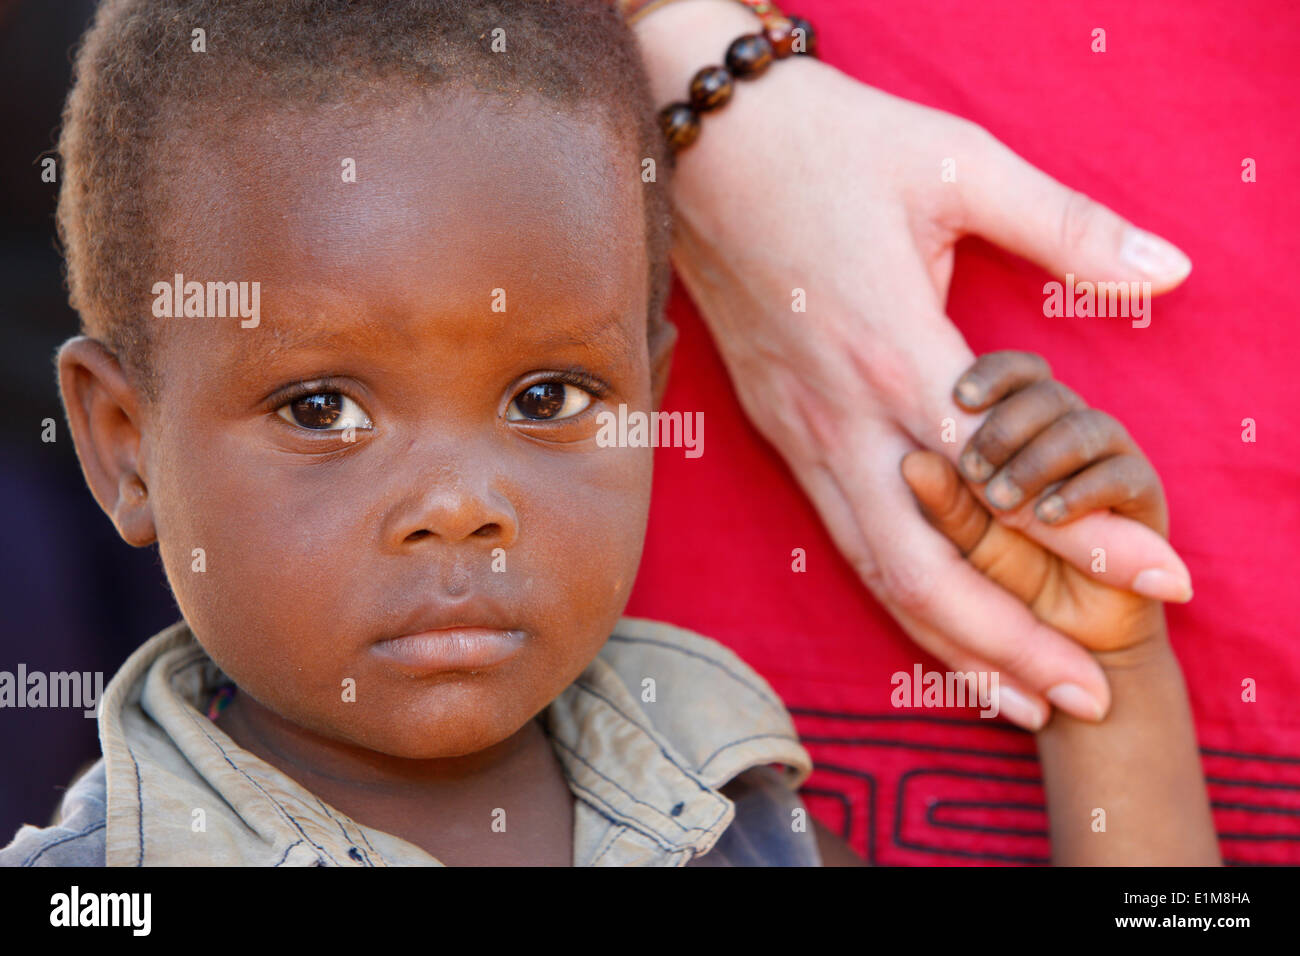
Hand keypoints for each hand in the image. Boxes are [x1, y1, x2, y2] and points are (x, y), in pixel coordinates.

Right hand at [632, 2, 1194, 728]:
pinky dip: (897, 599)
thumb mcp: (956, 161)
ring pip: (873, 569)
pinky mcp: (781, 432)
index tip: (1153, 581)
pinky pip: (843, 538)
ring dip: (950, 645)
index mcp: (890, 346)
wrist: (700, 142)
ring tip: (1022, 700)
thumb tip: (1169, 268)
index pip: (997, 476)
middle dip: (1010, 642)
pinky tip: (938, 628)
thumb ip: (1067, 223)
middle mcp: (840, 414)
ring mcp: (802, 432)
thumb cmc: (829, 144)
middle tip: (1087, 696)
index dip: (1080, 537)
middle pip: (922, 565)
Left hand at [902, 351, 1165, 657]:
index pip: (1016, 374)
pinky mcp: (1143, 500)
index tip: (958, 399)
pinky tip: (1046, 516)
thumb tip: (912, 463)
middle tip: (973, 469)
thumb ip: (944, 504)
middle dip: (1006, 425)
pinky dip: (1081, 492)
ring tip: (1003, 502)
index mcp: (1024, 427)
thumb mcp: (961, 540)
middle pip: (1049, 392)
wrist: (1063, 642)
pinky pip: (1122, 475)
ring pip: (1085, 427)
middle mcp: (1068, 433)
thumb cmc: (1001, 577)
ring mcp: (1109, 462)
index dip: (992, 375)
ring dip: (1040, 460)